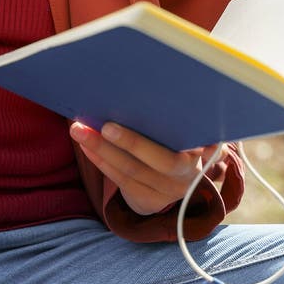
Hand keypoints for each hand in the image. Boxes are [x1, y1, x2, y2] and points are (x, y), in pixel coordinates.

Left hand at [69, 121, 225, 215]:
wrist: (174, 181)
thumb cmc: (174, 140)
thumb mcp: (184, 128)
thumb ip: (176, 114)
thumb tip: (147, 81)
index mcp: (203, 147)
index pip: (197, 138)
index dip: (182, 132)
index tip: (164, 112)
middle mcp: (189, 172)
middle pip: (162, 159)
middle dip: (131, 142)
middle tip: (105, 125)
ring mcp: (168, 191)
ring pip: (132, 170)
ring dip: (102, 149)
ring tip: (79, 130)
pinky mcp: (148, 201)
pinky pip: (120, 180)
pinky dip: (101, 161)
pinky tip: (86, 146)